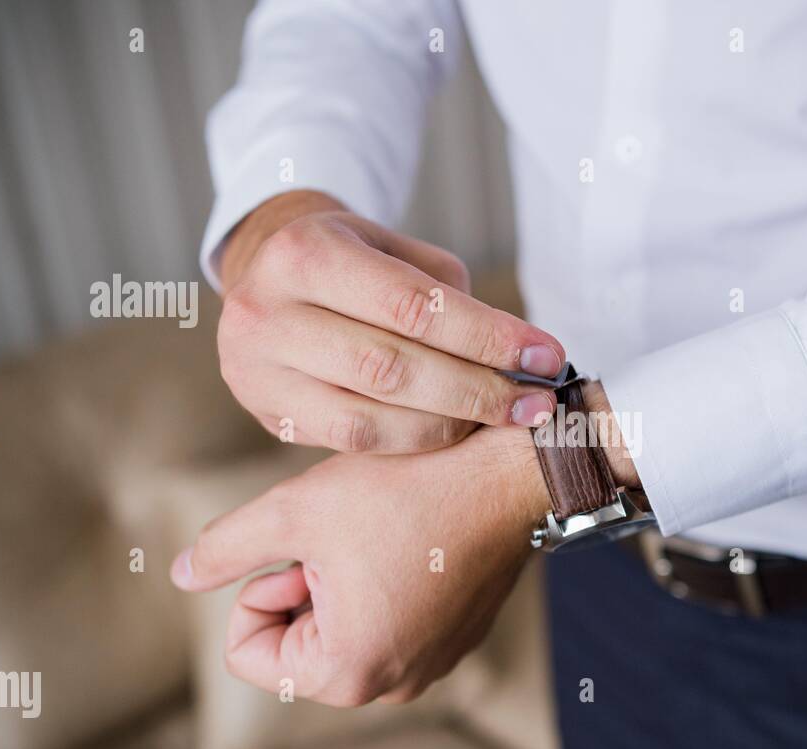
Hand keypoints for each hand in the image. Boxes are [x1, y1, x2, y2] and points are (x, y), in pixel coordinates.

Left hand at [169, 423, 551, 705]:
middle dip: (301, 591)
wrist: (509, 474)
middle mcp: (391, 685)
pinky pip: (386, 627)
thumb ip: (224, 549)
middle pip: (294, 648)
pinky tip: (410, 544)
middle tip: (342, 540)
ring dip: (339, 587)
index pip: (247, 654)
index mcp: (345, 669)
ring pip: (339, 633)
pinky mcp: (453, 643)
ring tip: (377, 538)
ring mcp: (428, 668)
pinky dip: (380, 590)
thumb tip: (177, 576)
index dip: (260, 590)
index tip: (306, 551)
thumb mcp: (295, 511)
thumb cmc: (409, 489)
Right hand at [216, 190, 565, 453]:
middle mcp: (269, 311)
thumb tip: (520, 357)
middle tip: (537, 402)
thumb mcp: (392, 248)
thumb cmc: (351, 261)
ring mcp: (258, 369)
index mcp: (305, 253)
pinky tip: (454, 431)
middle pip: (392, 367)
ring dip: (451, 424)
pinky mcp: (267, 412)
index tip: (547, 357)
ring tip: (503, 417)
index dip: (487, 338)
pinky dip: (414, 440)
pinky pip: (353, 442)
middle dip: (477, 389)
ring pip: (371, 417)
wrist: (267, 276)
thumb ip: (448, 296)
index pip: (412, 306)